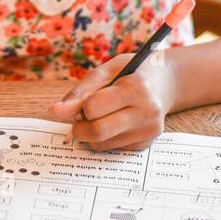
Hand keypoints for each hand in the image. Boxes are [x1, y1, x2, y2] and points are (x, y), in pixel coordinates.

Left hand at [46, 51, 175, 151]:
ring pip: (101, 144)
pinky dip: (104, 139)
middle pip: (97, 132)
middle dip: (79, 127)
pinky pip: (111, 149)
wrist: (166, 82)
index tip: (85, 100)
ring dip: (90, 133)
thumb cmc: (132, 72)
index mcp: (137, 88)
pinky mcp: (146, 144)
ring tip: (100, 116)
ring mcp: (149, 131)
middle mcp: (147, 112)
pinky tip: (113, 123)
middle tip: (80, 116)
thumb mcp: (107, 71)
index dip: (82, 105)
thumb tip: (54, 112)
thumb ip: (80, 92)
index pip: (93, 108)